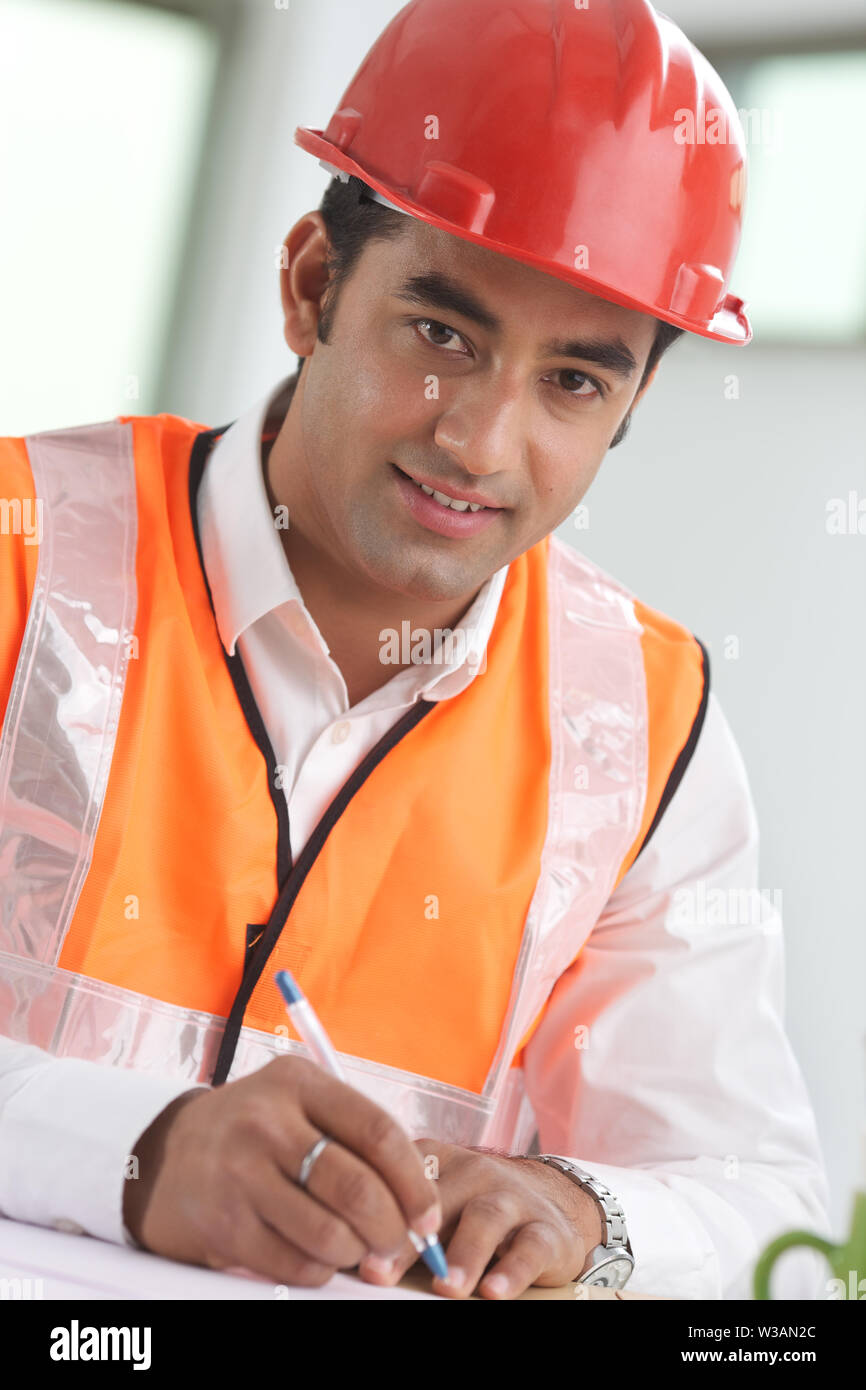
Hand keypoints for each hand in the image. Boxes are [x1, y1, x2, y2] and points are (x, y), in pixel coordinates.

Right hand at [122, 1057, 440, 1285]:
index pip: (377, 1131)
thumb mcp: (298, 1103)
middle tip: (400, 1244)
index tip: (429, 1215)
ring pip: (329, 1233)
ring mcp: (240, 1173)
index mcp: (298, 1082)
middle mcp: (267, 1122)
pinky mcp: (224, 1223)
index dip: (414, 1181)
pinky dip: (321, 1271)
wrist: (167, 1156)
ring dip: (356, 1254)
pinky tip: (319, 1257)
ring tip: (357, 1249)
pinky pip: (295, 1264)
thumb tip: (419, 1202)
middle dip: (392, 1228)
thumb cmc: (256, 1131)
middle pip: (357, 1188)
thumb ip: (354, 1137)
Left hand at [357, 1140, 604, 1298]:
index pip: (403, 1180)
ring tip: (443, 1287)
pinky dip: (512, 1271)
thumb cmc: (477, 1205)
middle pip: (437, 1201)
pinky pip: (529, 1248)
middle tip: (380, 1271)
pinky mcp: (546, 1230)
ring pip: (485, 1220)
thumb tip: (345, 1247)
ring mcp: (512, 1199)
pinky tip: (493, 1292)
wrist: (556, 1201)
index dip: (375, 1208)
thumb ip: (402, 1216)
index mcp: (440, 1161)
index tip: (349, 1241)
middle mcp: (474, 1172)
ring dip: (463, 1255)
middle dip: (407, 1240)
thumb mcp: (440, 1198)